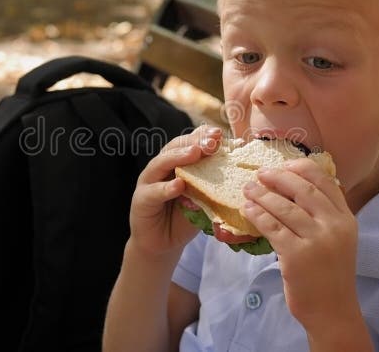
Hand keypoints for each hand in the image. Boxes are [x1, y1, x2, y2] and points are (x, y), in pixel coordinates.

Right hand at [129, 124, 221, 258]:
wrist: (163, 244)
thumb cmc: (183, 218)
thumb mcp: (202, 200)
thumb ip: (212, 187)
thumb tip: (236, 174)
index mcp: (177, 163)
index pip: (189, 143)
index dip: (204, 136)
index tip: (220, 134)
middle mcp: (162, 167)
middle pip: (175, 147)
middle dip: (194, 142)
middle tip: (212, 141)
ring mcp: (149, 182)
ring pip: (161, 163)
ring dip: (179, 157)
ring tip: (195, 153)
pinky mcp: (141, 200)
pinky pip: (154, 191)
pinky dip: (166, 188)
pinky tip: (178, 185)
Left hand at [241, 158, 361, 331]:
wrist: (332, 310)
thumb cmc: (330, 273)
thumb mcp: (339, 239)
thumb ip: (324, 214)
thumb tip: (294, 186)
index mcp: (346, 219)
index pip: (325, 181)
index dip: (301, 167)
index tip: (284, 163)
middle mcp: (334, 226)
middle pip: (302, 189)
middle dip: (278, 177)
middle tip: (260, 173)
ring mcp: (316, 241)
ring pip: (283, 207)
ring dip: (262, 195)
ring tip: (248, 190)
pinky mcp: (296, 256)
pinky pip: (272, 227)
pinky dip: (257, 215)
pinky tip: (248, 210)